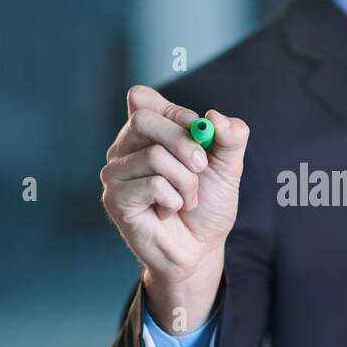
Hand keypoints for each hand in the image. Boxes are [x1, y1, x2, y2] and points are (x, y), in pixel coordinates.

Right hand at [100, 84, 249, 296]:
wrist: (201, 248)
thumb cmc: (207, 205)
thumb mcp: (228, 166)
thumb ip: (232, 137)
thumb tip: (215, 117)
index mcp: (147, 132)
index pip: (142, 99)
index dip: (175, 112)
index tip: (199, 132)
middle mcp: (124, 148)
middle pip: (143, 119)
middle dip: (184, 143)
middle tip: (201, 167)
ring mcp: (115, 174)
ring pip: (154, 156)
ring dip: (186, 182)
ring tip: (186, 199)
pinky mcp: (115, 199)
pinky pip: (152, 185)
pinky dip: (174, 200)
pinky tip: (169, 211)